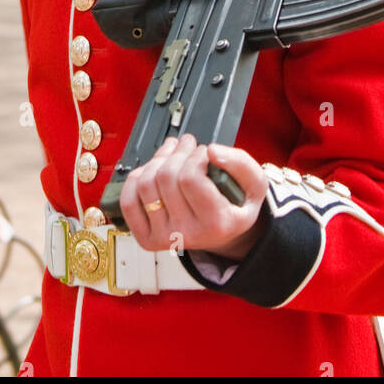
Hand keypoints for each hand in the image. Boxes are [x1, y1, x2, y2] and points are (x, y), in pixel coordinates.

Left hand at [119, 134, 268, 258]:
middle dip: (178, 151)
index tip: (204, 152)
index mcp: (216, 223)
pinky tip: (154, 170)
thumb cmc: (235, 205)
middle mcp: (187, 235)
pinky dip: (136, 178)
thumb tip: (211, 151)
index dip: (196, 155)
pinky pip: (128, 201)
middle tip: (188, 145)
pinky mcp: (146, 237)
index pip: (190, 177)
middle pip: (166, 177)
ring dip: (159, 159)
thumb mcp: (254, 184)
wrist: (223, 233)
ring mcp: (163, 238)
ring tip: (173, 153)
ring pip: (145, 183)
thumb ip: (239, 163)